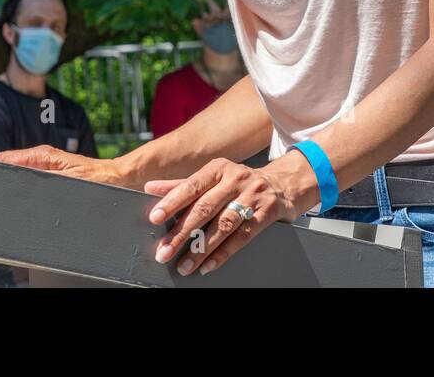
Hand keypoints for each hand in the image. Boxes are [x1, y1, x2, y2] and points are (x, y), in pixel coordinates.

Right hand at [0, 144, 134, 187]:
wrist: (116, 178)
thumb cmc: (98, 178)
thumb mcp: (72, 180)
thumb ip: (48, 178)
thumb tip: (24, 178)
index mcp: (44, 156)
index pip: (9, 157)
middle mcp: (42, 158)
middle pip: (9, 162)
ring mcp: (44, 165)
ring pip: (16, 169)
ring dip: (2, 175)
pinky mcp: (48, 172)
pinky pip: (25, 175)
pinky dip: (14, 180)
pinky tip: (8, 191)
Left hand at [144, 153, 319, 276]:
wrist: (283, 183)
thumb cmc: (239, 183)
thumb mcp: (214, 177)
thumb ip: (182, 185)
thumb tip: (149, 188)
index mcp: (219, 168)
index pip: (192, 185)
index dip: (173, 201)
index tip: (155, 218)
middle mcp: (236, 179)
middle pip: (205, 208)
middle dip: (182, 232)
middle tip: (164, 252)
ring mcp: (253, 196)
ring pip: (224, 225)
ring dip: (201, 248)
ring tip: (184, 265)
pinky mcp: (267, 213)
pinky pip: (243, 237)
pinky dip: (223, 253)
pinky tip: (208, 266)